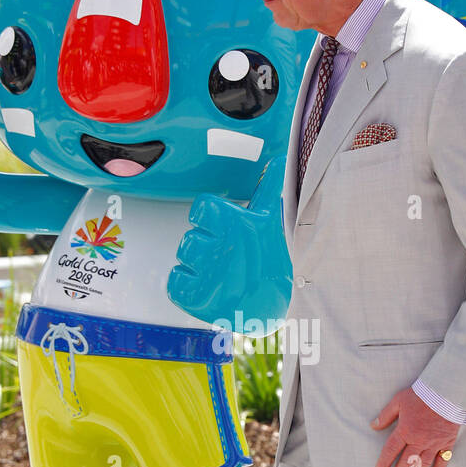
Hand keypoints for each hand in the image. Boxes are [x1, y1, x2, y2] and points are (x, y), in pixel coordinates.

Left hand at [167, 157, 290, 325]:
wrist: (289, 306)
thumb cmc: (279, 261)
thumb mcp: (276, 220)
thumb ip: (271, 187)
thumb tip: (279, 159)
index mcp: (238, 224)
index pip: (201, 209)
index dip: (210, 219)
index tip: (222, 228)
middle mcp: (223, 249)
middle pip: (191, 238)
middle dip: (206, 246)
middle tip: (228, 259)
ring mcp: (212, 276)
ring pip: (184, 260)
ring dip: (197, 267)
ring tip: (221, 275)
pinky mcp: (202, 300)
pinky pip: (176, 285)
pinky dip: (187, 288)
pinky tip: (209, 289)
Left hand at [371, 387, 460, 466]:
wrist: (446, 392)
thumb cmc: (421, 395)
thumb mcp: (398, 401)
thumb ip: (385, 415)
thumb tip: (373, 426)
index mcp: (406, 431)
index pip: (391, 451)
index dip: (384, 462)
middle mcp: (419, 440)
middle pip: (407, 462)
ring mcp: (434, 443)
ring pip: (423, 464)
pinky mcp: (448, 441)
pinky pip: (443, 458)